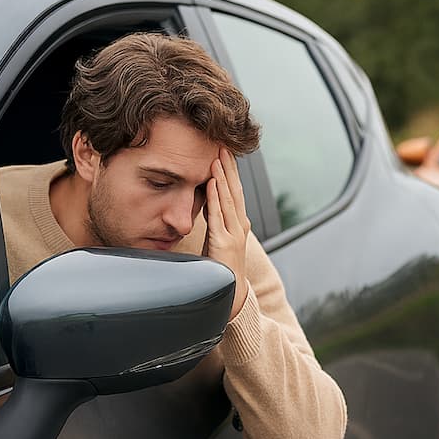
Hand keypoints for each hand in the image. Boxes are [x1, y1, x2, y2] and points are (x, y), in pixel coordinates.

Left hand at [203, 148, 249, 317]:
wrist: (230, 294)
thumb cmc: (221, 269)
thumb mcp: (216, 239)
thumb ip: (212, 221)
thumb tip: (200, 202)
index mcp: (237, 223)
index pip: (233, 191)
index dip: (228, 171)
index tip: (222, 152)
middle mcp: (239, 225)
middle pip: (233, 189)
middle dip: (228, 167)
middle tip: (221, 145)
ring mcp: (233, 233)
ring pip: (228, 198)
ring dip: (222, 176)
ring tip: (216, 157)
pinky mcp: (224, 243)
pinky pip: (218, 214)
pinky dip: (215, 197)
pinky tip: (211, 182)